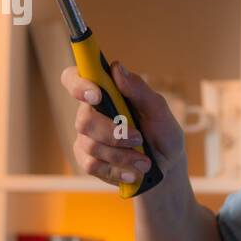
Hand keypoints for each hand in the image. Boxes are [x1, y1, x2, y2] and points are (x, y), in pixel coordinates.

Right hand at [61, 62, 184, 187]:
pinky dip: (117, 170)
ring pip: (91, 146)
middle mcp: (91, 113)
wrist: (166, 166)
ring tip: (144, 160)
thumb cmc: (162, 132)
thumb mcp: (159, 110)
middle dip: (114, 134)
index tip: (96, 95)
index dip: (78, 85)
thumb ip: (139, 89)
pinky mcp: (88, 161)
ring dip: (122, 155)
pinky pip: (92, 166)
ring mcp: (87, 138)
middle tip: (138, 139)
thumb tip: (117, 68)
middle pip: (84, 120)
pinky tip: (133, 173)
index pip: (74, 79)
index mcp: (106, 93)